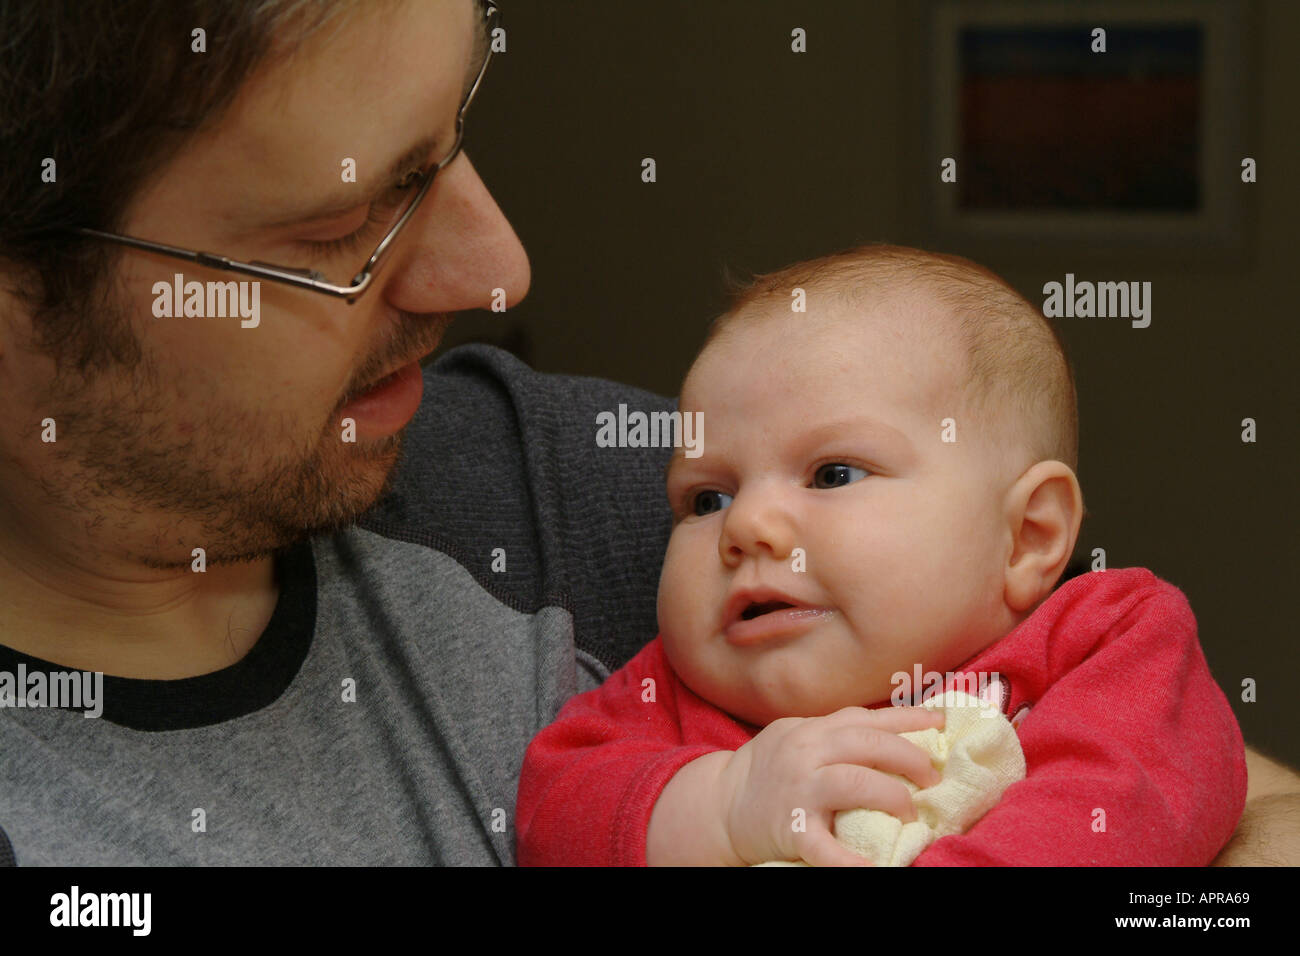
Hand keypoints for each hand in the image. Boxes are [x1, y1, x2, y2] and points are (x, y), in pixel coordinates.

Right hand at [716, 705, 944, 865]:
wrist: (718, 806)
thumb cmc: (766, 771)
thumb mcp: (795, 737)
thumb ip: (833, 733)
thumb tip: (893, 732)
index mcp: (810, 729)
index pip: (866, 717)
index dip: (907, 719)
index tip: (940, 724)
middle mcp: (805, 752)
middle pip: (869, 744)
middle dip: (910, 758)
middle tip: (932, 778)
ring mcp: (798, 790)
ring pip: (856, 782)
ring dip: (893, 795)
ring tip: (911, 812)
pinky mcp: (791, 829)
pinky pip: (826, 846)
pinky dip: (853, 861)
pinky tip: (875, 868)